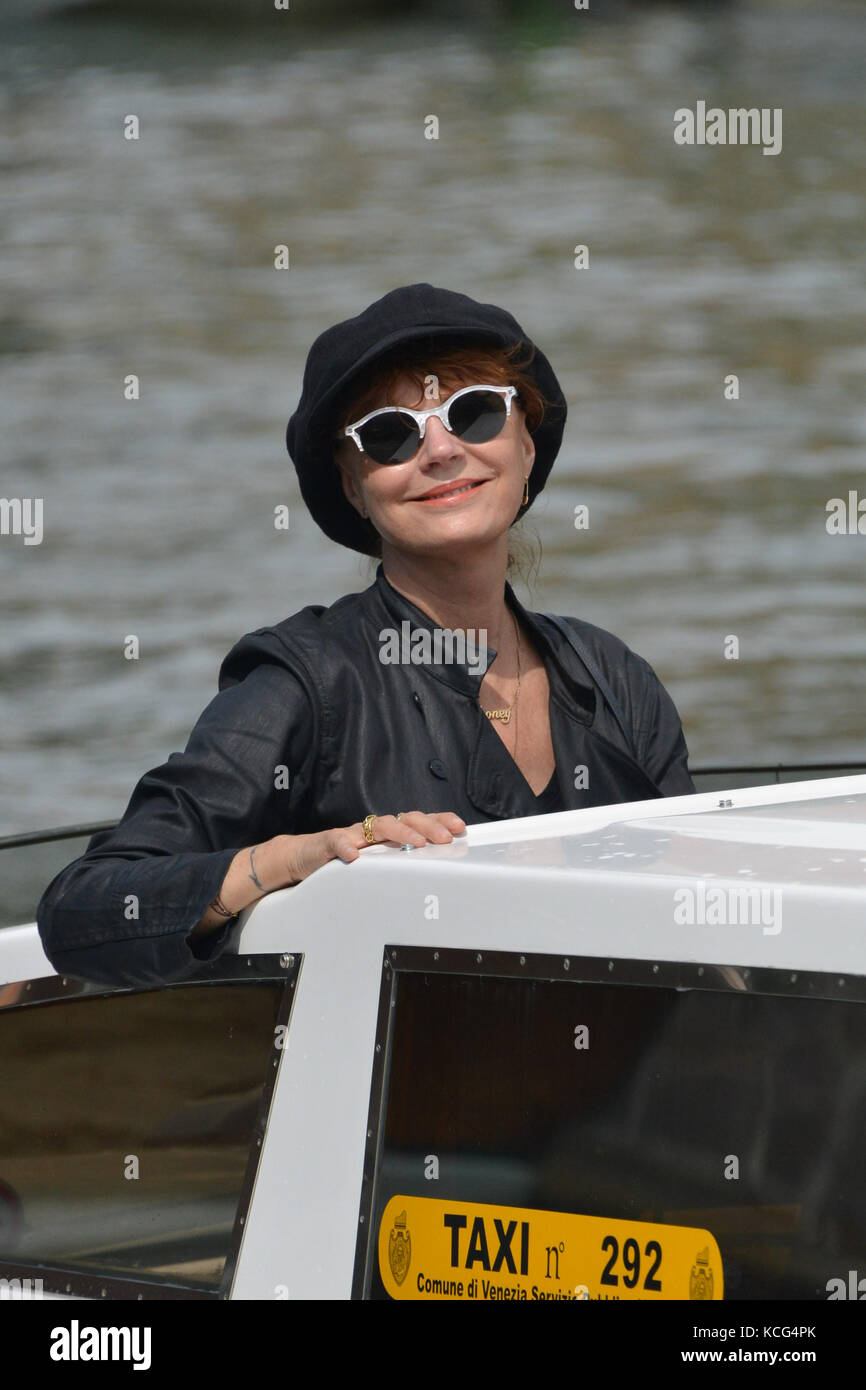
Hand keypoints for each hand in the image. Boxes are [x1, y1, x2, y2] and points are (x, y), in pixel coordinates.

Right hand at [282, 811, 465, 883]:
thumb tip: (434, 869)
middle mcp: (373, 830)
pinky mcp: (329, 843)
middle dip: (428, 826)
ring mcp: (353, 834)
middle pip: (405, 819)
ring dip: (399, 833)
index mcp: (387, 834)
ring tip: (415, 843)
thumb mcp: (376, 863)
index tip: (460, 827)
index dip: (439, 821)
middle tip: (444, 838)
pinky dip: (346, 846)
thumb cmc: (344, 860)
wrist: (304, 858)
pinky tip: (354, 856)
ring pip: (379, 826)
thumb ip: (399, 862)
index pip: (418, 822)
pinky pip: (338, 841)